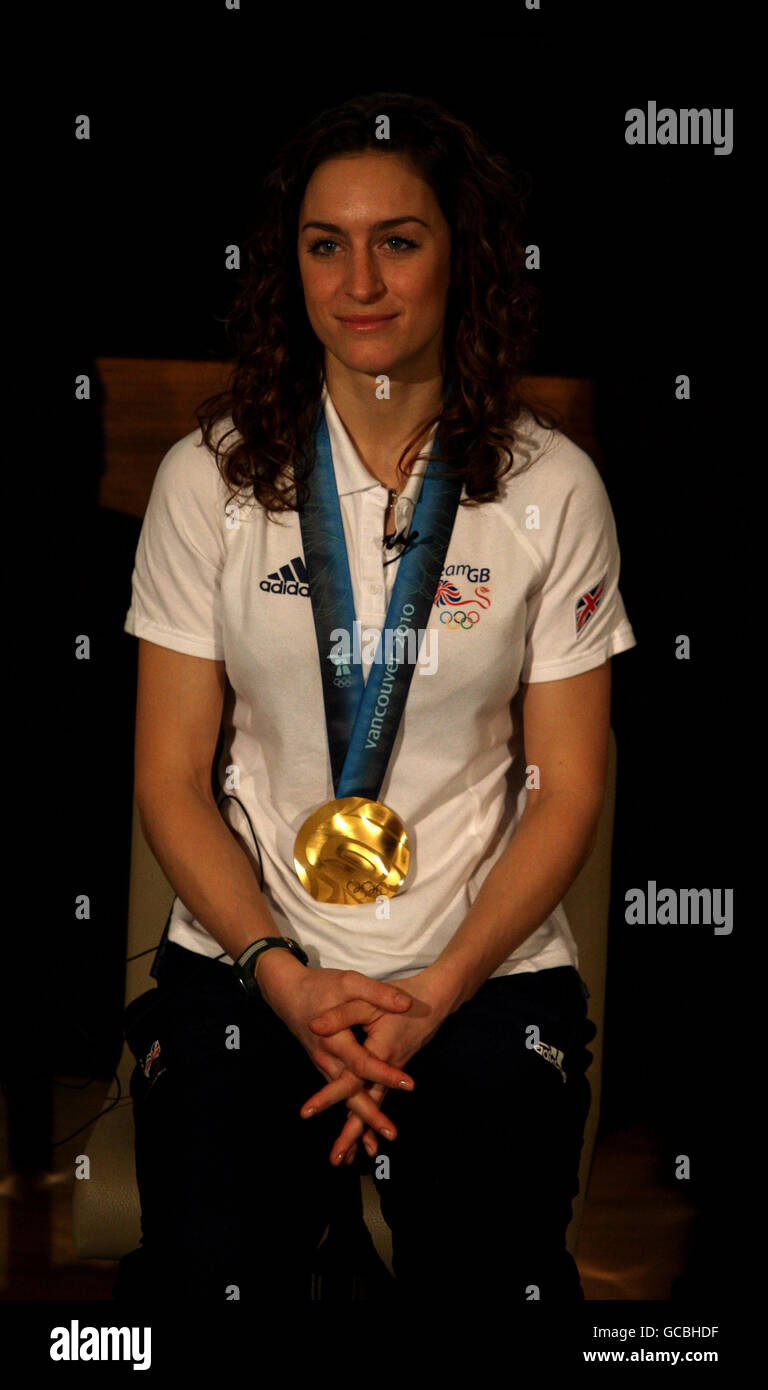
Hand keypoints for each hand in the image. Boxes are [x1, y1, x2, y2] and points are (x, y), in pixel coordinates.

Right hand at [255, 950, 417, 1151]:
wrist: (288, 993)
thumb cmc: (320, 986)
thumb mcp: (350, 982)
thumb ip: (377, 993)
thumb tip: (404, 1004)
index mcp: (335, 1039)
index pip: (363, 1062)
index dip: (385, 1073)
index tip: (408, 1084)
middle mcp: (327, 1058)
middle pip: (349, 1093)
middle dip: (369, 1116)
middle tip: (391, 1134)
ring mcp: (324, 1065)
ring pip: (342, 1100)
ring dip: (355, 1125)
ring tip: (371, 1150)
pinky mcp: (325, 1067)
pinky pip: (338, 1097)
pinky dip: (347, 1117)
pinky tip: (355, 1138)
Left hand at [300, 966, 459, 1163]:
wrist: (433, 999)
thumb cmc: (399, 998)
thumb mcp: (367, 1000)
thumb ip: (341, 1014)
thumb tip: (313, 1026)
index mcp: (379, 1052)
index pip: (349, 1080)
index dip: (328, 1096)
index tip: (306, 1112)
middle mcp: (387, 1070)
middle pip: (367, 1107)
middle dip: (351, 1135)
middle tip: (336, 1160)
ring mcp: (393, 1074)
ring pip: (375, 1107)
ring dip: (362, 1134)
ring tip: (346, 1159)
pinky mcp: (393, 1073)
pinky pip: (379, 1100)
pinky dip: (371, 1119)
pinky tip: (366, 1139)